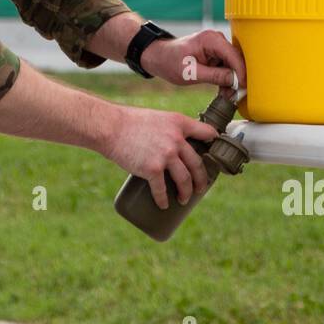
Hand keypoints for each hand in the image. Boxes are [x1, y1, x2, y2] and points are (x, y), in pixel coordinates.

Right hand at [100, 106, 216, 209]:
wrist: (109, 127)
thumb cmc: (128, 120)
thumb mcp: (156, 117)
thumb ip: (167, 129)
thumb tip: (171, 145)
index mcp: (178, 123)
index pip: (206, 132)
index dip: (214, 142)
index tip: (214, 152)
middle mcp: (176, 139)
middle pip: (197, 164)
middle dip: (201, 179)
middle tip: (200, 188)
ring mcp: (166, 155)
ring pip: (185, 179)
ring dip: (187, 192)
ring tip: (184, 199)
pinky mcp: (152, 169)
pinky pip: (162, 190)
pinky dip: (163, 200)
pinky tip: (164, 205)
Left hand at [140, 29, 246, 92]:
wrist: (159, 57)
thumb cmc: (170, 61)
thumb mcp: (191, 73)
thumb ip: (215, 76)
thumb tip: (235, 81)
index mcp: (211, 40)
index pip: (234, 56)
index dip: (242, 73)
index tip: (244, 88)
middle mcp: (217, 40)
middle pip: (236, 60)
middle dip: (237, 79)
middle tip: (235, 96)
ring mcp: (217, 46)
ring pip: (233, 65)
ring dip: (232, 81)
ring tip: (228, 96)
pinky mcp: (216, 54)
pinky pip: (227, 67)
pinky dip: (226, 79)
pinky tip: (224, 91)